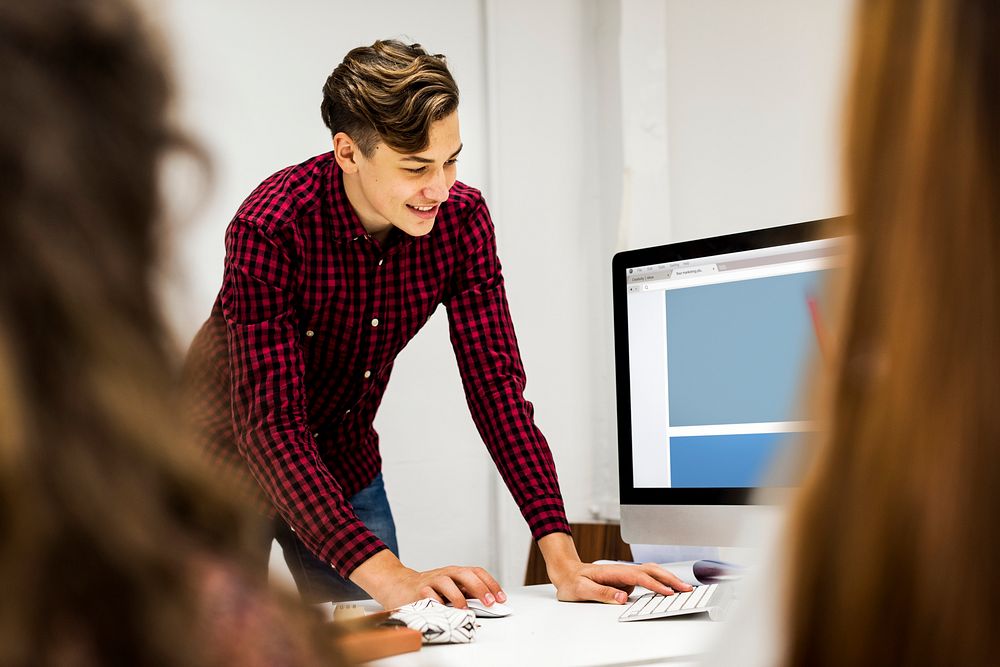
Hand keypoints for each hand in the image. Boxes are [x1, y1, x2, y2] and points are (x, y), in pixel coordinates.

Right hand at [350, 550, 504, 609]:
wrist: (398, 585)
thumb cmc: (428, 588)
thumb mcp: (450, 587)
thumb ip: (466, 592)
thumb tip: (488, 601)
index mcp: (455, 572)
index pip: (477, 572)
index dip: (491, 583)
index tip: (501, 597)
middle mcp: (445, 574)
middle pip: (464, 574)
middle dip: (479, 588)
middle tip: (489, 602)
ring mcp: (431, 580)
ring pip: (446, 582)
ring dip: (458, 596)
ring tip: (464, 608)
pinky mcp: (418, 590)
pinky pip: (428, 594)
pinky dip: (436, 601)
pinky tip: (442, 609)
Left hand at [548, 561, 692, 604]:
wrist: (566, 574)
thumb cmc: (572, 581)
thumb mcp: (581, 589)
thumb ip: (601, 593)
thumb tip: (622, 597)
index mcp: (613, 571)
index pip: (639, 577)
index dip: (655, 584)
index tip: (668, 592)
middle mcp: (621, 571)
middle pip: (650, 571)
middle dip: (669, 579)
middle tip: (686, 588)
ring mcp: (625, 576)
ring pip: (651, 573)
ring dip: (667, 579)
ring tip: (683, 588)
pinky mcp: (625, 581)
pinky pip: (646, 581)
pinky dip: (660, 584)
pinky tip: (667, 590)